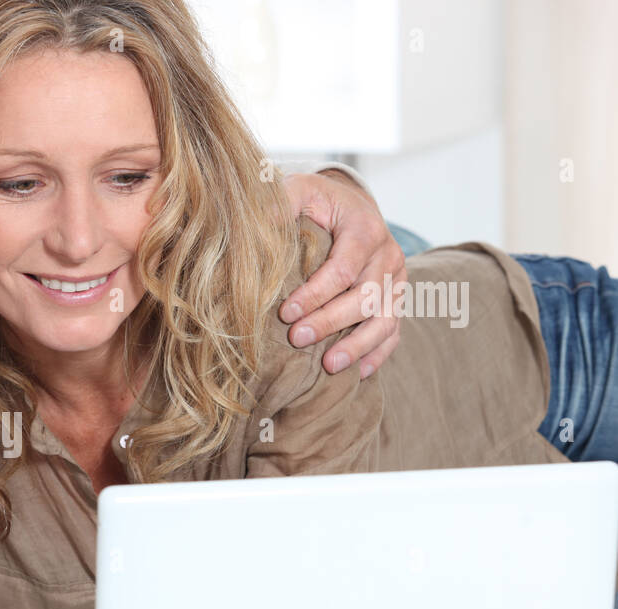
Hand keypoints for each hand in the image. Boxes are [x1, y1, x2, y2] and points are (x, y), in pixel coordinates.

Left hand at [278, 170, 406, 378]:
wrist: (350, 205)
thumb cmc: (318, 201)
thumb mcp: (299, 189)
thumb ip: (281, 202)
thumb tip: (257, 224)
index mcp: (365, 229)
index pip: (344, 269)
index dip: (316, 294)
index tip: (286, 313)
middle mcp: (388, 256)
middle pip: (365, 298)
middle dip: (330, 322)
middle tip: (296, 339)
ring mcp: (396, 281)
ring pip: (384, 321)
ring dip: (357, 346)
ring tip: (328, 367)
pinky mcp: (396, 300)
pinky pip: (393, 332)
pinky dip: (377, 354)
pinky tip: (357, 373)